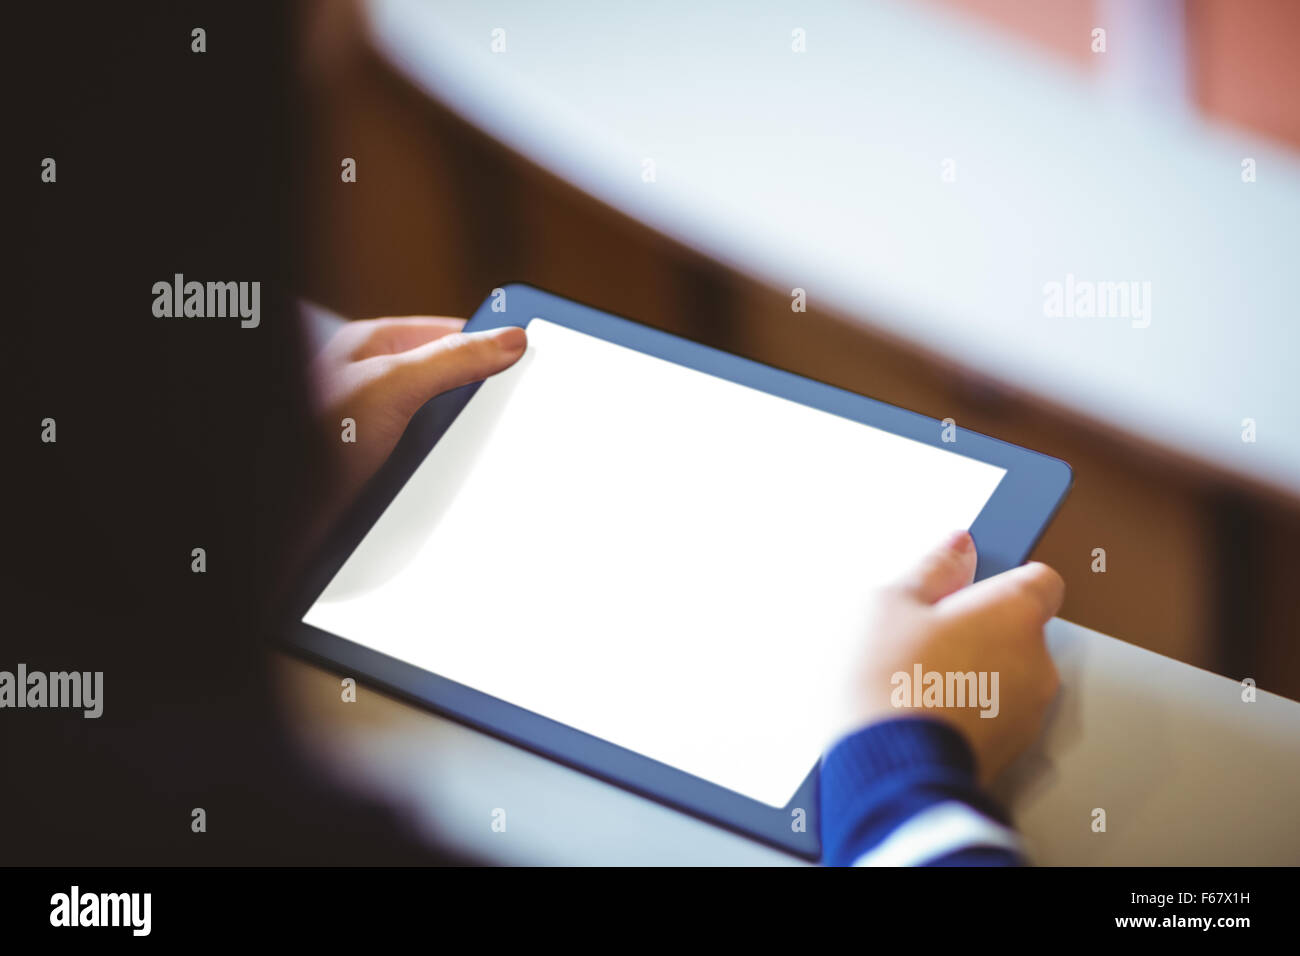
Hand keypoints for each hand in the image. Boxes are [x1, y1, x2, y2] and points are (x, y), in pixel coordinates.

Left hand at [309, 315, 525, 517]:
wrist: (294, 510)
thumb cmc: (317, 437)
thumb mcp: (392, 386)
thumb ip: (452, 359)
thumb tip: (507, 340)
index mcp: (374, 345)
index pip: (449, 330)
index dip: (488, 339)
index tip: (528, 349)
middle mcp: (377, 380)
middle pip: (450, 377)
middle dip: (475, 396)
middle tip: (499, 409)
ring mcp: (381, 422)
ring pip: (442, 422)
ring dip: (457, 438)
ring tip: (458, 447)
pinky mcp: (385, 460)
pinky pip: (431, 457)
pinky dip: (444, 465)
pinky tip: (447, 474)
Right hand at [846, 531, 1064, 782]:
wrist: (889, 773)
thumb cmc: (889, 685)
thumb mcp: (890, 603)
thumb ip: (934, 568)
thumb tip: (958, 547)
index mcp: (1015, 614)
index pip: (1040, 580)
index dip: (1001, 581)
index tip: (968, 587)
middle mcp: (1036, 662)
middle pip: (1018, 631)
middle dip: (979, 631)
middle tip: (925, 638)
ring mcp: (1028, 713)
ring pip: (1006, 677)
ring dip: (974, 674)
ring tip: (918, 681)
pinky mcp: (1011, 753)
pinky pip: (995, 717)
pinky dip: (969, 712)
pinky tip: (925, 713)